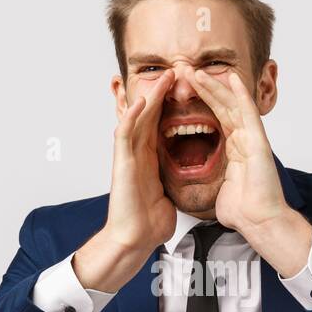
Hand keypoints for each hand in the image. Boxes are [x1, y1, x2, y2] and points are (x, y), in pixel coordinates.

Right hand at [73, 70, 177, 291]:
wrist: (135, 238)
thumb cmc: (149, 221)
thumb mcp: (168, 191)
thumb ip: (174, 177)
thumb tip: (189, 176)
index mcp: (150, 158)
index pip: (160, 124)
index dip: (170, 106)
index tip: (185, 91)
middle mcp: (138, 153)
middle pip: (148, 115)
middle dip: (160, 93)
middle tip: (174, 73)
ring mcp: (128, 156)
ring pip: (136, 119)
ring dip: (148, 97)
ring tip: (161, 78)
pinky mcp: (122, 164)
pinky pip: (125, 135)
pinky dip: (131, 117)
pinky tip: (140, 103)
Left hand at [192, 69, 311, 276]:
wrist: (259, 222)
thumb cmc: (243, 212)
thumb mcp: (219, 190)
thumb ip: (212, 180)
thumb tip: (201, 186)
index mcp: (234, 151)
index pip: (216, 119)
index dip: (201, 103)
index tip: (184, 91)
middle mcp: (244, 141)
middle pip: (222, 107)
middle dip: (204, 88)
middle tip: (186, 72)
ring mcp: (252, 139)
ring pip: (232, 105)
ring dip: (214, 87)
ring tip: (196, 71)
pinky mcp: (258, 142)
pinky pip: (248, 113)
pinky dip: (241, 94)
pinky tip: (232, 78)